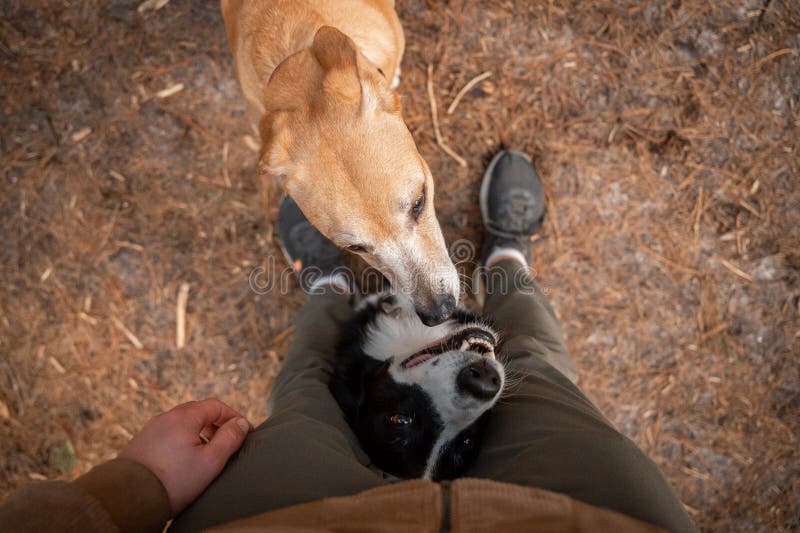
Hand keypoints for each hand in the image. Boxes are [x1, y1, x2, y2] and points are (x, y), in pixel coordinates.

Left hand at [119, 398, 252, 514]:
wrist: (129, 498)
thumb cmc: (173, 481)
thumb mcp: (210, 461)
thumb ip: (230, 439)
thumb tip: (241, 423)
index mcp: (184, 417)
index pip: (216, 406)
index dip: (234, 416)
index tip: (246, 431)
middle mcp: (165, 418)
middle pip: (198, 411)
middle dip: (217, 423)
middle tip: (228, 441)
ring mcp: (150, 430)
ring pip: (182, 423)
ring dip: (199, 433)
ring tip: (207, 453)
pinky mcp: (141, 443)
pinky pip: (168, 434)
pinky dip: (182, 441)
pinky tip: (184, 460)